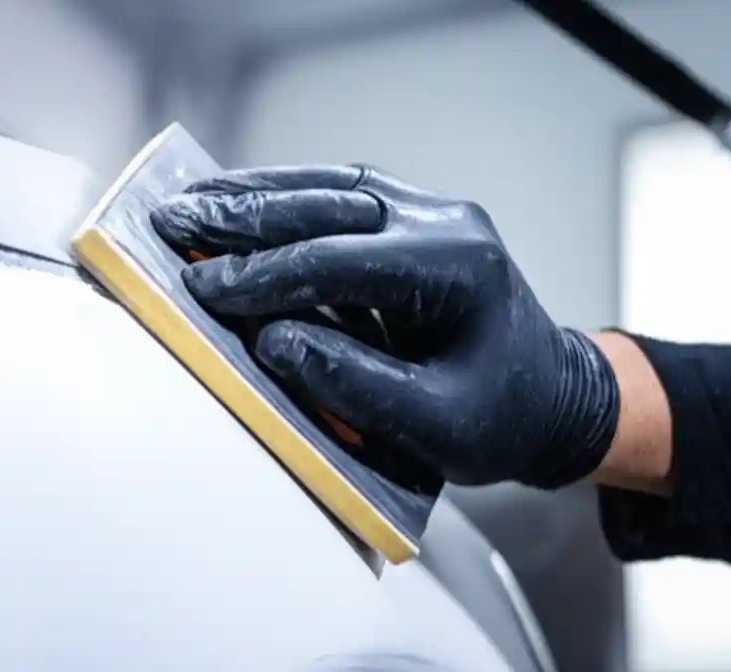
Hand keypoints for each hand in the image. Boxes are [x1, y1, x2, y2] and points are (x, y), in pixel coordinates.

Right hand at [150, 165, 619, 487]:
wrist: (554, 397)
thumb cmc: (503, 418)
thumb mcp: (437, 424)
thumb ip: (354, 383)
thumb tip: (274, 342)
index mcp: (457, 269)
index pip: (337, 260)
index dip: (262, 275)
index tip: (201, 287)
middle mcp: (444, 224)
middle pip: (326, 205)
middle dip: (243, 216)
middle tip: (176, 221)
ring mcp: (430, 213)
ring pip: (328, 186)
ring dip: (255, 194)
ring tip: (193, 201)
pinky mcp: (413, 219)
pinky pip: (340, 194)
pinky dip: (284, 197)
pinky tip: (240, 202)